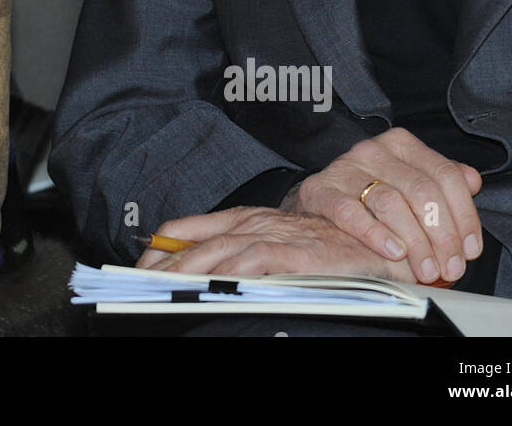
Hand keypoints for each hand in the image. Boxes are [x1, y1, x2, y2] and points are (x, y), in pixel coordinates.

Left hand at [136, 206, 416, 280]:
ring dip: (185, 274)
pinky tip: (211, 289)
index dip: (155, 251)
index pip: (181, 229)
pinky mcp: (291, 251)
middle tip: (139, 289)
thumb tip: (196, 277)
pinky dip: (227, 276)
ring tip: (162, 292)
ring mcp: (269, 234)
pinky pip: (251, 262)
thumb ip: (237, 256)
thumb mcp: (271, 245)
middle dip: (161, 268)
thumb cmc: (325, 249)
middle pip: (190, 244)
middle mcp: (249, 222)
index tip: (137, 272)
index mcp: (239, 219)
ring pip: (214, 253)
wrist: (374, 242)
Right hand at [279, 128, 482, 284]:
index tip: (470, 249)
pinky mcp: (320, 190)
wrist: (320, 202)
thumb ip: (444, 182)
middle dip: (442, 236)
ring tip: (426, 270)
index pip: (445, 175)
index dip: (464, 216)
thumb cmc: (372, 195)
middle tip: (449, 267)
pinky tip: (394, 252)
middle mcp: (373, 151)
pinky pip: (351, 212)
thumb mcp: (412, 182)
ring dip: (415, 243)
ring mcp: (345, 168)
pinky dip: (375, 234)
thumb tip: (472, 180)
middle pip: (421, 191)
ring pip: (391, 202)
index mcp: (401, 144)